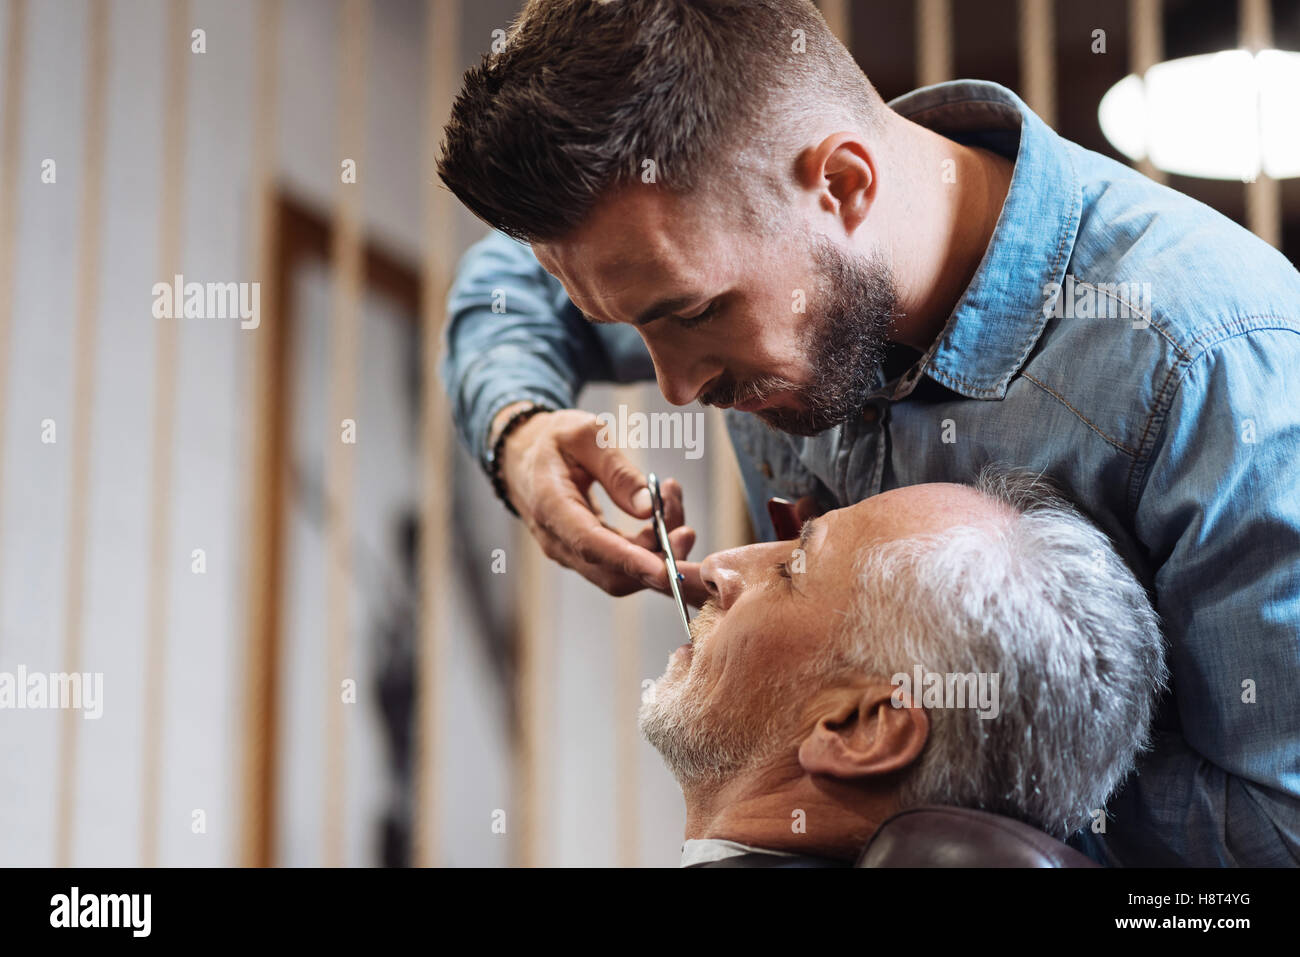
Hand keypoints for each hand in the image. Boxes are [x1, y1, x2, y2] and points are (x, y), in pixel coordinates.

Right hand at [494, 406, 708, 605]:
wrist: (522, 455)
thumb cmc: (553, 439)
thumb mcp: (586, 435)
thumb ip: (617, 471)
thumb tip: (649, 508)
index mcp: (550, 505)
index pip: (590, 544)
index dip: (629, 560)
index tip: (665, 569)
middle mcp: (557, 540)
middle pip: (612, 573)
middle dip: (658, 561)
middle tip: (687, 529)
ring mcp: (569, 552)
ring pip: (622, 571)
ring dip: (658, 548)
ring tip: (673, 497)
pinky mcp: (585, 554)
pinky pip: (622, 562)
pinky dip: (649, 545)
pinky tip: (663, 511)